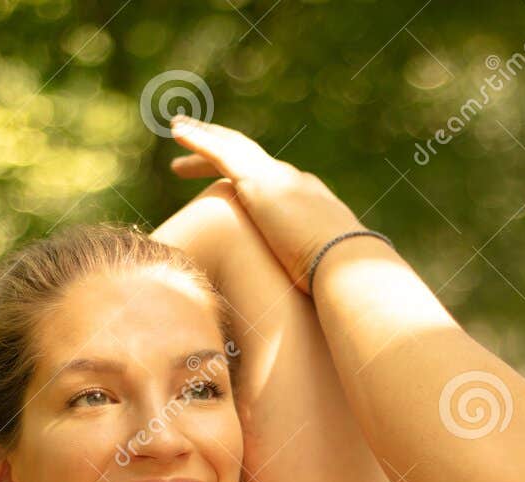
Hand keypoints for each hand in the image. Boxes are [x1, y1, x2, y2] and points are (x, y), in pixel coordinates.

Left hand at [168, 117, 363, 292]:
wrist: (346, 265)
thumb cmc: (338, 284)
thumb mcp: (323, 280)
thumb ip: (312, 282)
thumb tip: (309, 307)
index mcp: (311, 205)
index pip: (276, 186)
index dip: (252, 181)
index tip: (233, 186)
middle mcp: (296, 183)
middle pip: (252, 160)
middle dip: (224, 153)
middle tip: (196, 155)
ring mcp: (278, 179)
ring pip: (233, 148)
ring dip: (206, 138)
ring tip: (179, 130)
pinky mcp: (258, 182)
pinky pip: (220, 153)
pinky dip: (198, 141)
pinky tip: (177, 132)